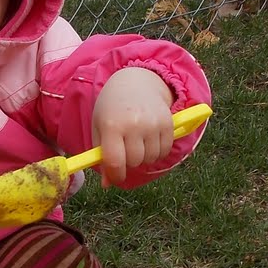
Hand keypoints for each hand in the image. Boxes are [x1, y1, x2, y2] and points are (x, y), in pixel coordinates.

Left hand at [91, 68, 174, 186]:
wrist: (136, 82)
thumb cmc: (112, 108)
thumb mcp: (99, 128)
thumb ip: (101, 156)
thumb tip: (107, 185)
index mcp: (112, 125)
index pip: (115, 162)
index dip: (115, 175)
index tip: (115, 178)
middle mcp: (134, 124)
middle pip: (134, 162)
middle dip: (128, 162)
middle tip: (125, 149)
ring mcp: (153, 123)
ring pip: (150, 158)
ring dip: (144, 156)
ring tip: (137, 141)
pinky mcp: (168, 123)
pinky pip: (164, 151)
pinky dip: (157, 151)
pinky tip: (149, 138)